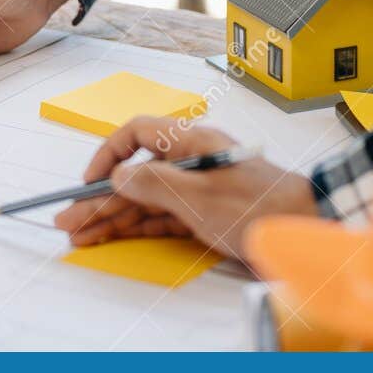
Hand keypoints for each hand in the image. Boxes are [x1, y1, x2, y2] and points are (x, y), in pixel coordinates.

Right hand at [53, 119, 319, 262]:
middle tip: (67, 220)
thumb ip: (154, 183)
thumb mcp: (199, 195)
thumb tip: (118, 176)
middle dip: (99, 198)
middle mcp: (192, 163)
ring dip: (111, 217)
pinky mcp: (204, 216)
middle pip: (134, 175)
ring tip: (78, 236)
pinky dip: (135, 228)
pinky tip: (111, 238)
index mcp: (192, 143)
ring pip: (144, 200)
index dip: (107, 155)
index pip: (137, 134)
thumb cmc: (258, 207)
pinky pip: (160, 219)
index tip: (88, 181)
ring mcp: (197, 191)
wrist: (306, 231)